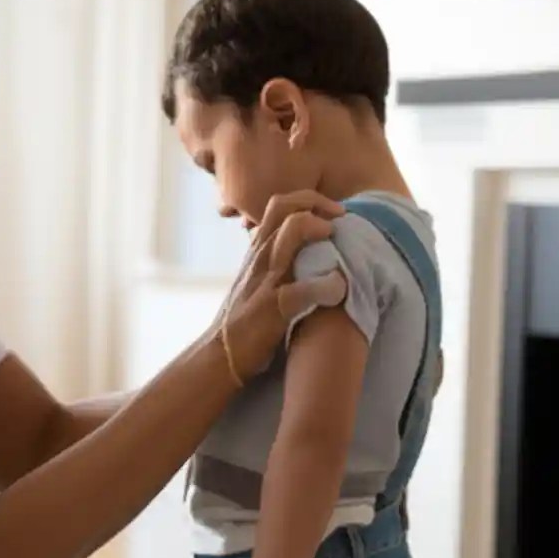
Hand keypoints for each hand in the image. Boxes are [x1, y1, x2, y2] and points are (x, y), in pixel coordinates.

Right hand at [213, 190, 347, 383]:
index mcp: (257, 252)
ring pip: (293, 231)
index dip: (310, 200)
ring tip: (337, 245)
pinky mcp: (274, 308)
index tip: (333, 214)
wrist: (218, 357)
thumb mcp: (254, 282)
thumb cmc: (242, 322)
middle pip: (285, 206)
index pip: (279, 204)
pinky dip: (329, 286)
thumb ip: (272, 263)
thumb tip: (299, 251)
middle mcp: (260, 258)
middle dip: (318, 204)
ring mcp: (266, 280)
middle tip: (340, 220)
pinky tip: (339, 292)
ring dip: (320, 230)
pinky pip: (306, 289)